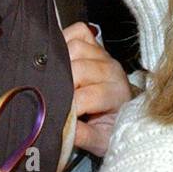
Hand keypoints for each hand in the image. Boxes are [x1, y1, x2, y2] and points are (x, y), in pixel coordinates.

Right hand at [63, 22, 130, 156]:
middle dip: (61, 84)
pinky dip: (64, 38)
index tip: (56, 118)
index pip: (85, 96)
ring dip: (60, 61)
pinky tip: (57, 57)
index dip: (67, 108)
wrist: (121, 113)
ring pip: (76, 46)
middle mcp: (112, 69)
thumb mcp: (100, 140)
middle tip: (50, 98)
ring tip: (52, 79)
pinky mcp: (95, 43)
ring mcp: (103, 54)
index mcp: (117, 94)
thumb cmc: (109, 127)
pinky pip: (78, 31)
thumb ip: (83, 136)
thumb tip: (64, 129)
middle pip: (79, 68)